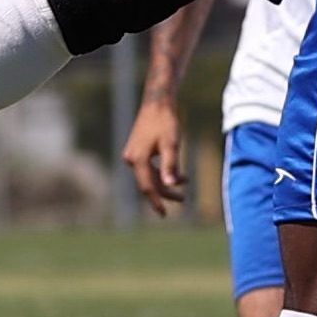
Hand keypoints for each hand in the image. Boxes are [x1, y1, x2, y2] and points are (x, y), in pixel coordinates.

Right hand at [122, 96, 186, 215]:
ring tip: (185, 181)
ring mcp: (132, 154)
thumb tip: (170, 185)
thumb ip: (170, 165)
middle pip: (148, 182)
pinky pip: (148, 167)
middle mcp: (131, 158)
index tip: (164, 214)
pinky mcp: (135, 150)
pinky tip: (175, 171)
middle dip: (165, 192)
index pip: (147, 187)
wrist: (157, 102)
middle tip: (182, 199)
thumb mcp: (172, 144)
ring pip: (148, 175)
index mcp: (138, 159)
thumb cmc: (166, 122)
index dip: (156, 201)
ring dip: (165, 181)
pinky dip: (161, 171)